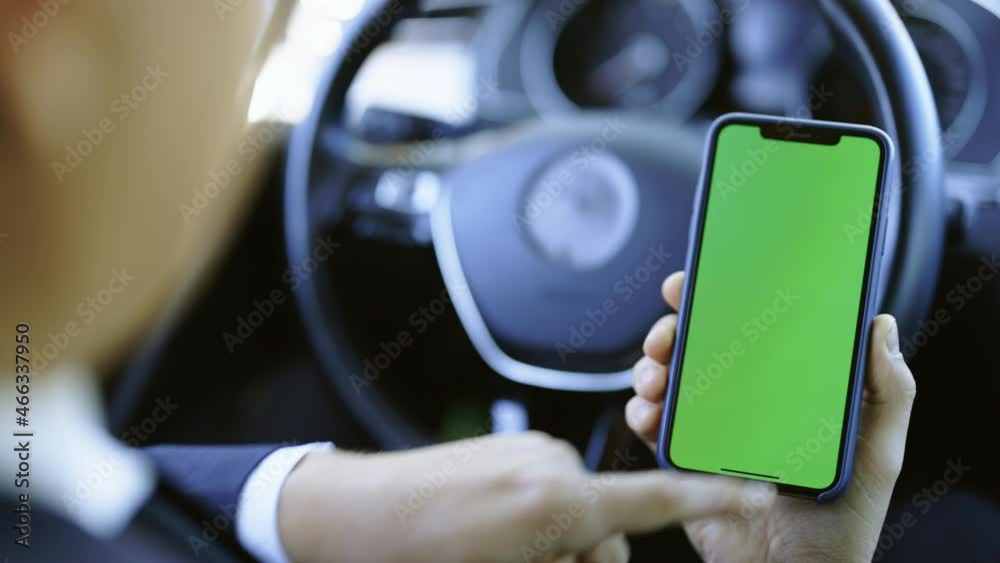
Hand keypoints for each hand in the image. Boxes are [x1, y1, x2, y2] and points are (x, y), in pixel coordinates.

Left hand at [277, 431, 772, 561]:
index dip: (714, 496)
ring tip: (498, 558)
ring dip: (557, 549)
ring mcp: (530, 454)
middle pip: (610, 529)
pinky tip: (494, 540)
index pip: (655, 500)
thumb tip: (603, 552)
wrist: (347, 515)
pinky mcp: (512, 451)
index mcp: (557, 501)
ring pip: (577, 517)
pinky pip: (549, 496)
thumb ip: (575, 559)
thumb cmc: (416, 556)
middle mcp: (551, 466)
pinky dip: (539, 525)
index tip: (760, 490)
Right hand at [626, 271, 916, 562]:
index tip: (697, 282)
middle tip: (668, 337)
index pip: (749, 331)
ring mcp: (711, 430)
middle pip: (697, 349)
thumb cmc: (845, 519)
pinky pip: (652, 426)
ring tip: (655, 378)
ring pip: (667, 380)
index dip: (719, 300)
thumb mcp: (877, 451)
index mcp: (784, 390)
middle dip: (672, 332)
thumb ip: (889, 392)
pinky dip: (640, 412)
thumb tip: (881, 325)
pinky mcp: (684, 461)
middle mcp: (743, 403)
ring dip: (650, 368)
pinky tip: (646, 413)